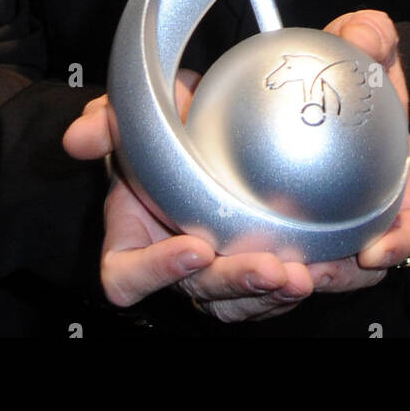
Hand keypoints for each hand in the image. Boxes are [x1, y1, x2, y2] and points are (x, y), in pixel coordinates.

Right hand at [62, 10, 409, 322]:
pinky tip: (331, 261)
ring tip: (306, 272)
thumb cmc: (169, 119)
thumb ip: (108, 116)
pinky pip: (277, 291)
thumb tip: (77, 137)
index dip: (155, 272)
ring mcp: (217, 270)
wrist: (216, 117)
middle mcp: (175, 260)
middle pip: (201, 295)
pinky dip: (303, 280)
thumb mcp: (139, 104)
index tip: (194, 244)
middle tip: (274, 266)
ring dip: (273, 294)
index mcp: (135, 231)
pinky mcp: (260, 267)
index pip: (126, 277)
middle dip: (238, 286)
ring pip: (242, 305)